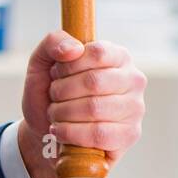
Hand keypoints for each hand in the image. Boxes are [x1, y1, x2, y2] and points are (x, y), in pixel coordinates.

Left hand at [16, 31, 146, 177]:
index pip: (97, 53)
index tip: (56, 74)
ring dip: (62, 112)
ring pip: (94, 109)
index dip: (68, 66)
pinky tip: (60, 130)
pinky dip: (69, 132)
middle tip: (54, 96)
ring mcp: (135, 108)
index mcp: (117, 56)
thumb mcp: (42, 62)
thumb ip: (53, 43)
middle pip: (94, 82)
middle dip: (61, 91)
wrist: (44, 130)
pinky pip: (98, 134)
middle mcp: (133, 79)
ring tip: (56, 113)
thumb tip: (74, 49)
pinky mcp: (129, 135)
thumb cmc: (49, 93)